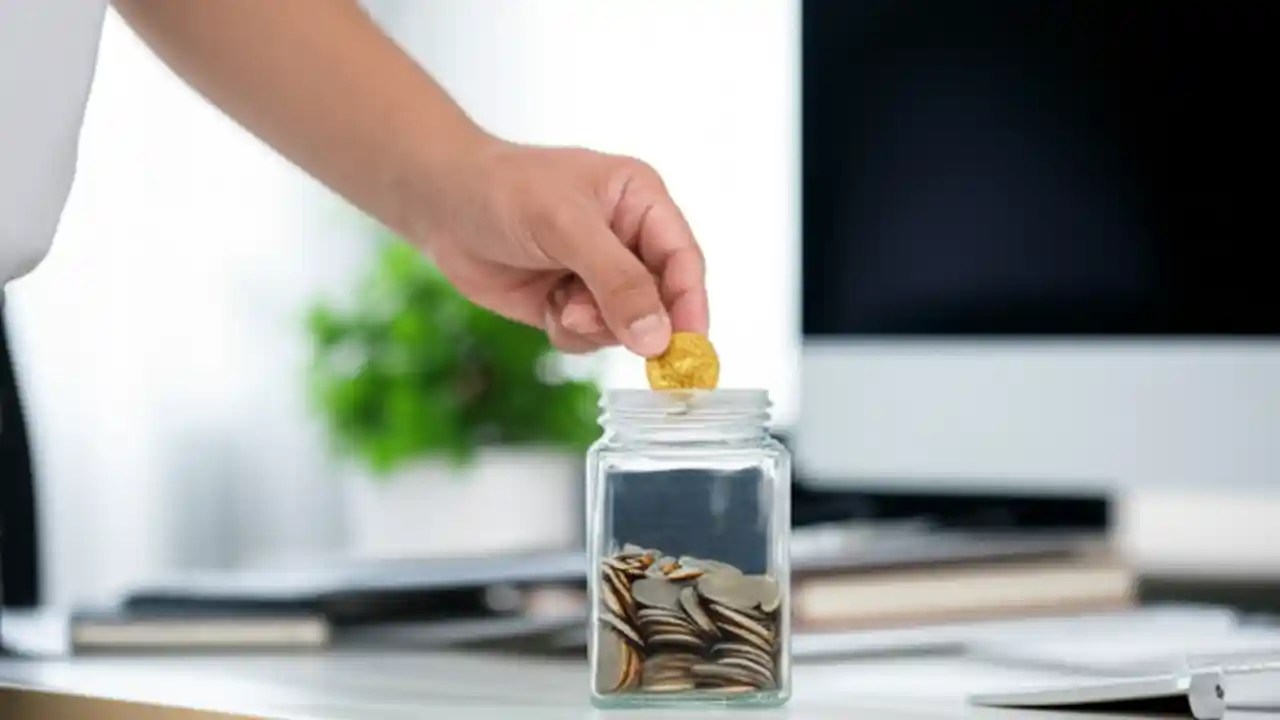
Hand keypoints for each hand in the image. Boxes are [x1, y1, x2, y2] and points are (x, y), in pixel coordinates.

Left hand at [410, 139, 707, 355]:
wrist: (439, 203)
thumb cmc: (502, 191)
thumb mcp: (565, 227)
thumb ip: (617, 281)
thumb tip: (658, 337)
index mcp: (640, 201)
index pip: (683, 260)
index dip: (690, 305)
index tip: (689, 349)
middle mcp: (628, 240)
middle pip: (661, 301)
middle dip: (632, 321)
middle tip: (600, 327)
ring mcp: (599, 274)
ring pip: (625, 327)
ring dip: (595, 327)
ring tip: (561, 307)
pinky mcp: (570, 302)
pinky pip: (591, 338)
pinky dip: (571, 334)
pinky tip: (547, 310)